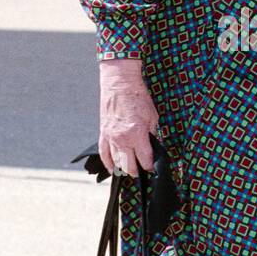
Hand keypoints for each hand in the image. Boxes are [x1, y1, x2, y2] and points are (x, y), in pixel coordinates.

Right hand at [98, 58, 158, 176]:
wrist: (120, 84)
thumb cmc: (138, 97)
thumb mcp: (152, 116)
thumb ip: (152, 134)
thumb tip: (152, 146)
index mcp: (137, 134)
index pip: (144, 159)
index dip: (150, 166)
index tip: (152, 168)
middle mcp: (122, 139)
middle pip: (129, 166)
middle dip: (137, 171)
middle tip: (142, 172)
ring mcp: (111, 137)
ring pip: (116, 162)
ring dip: (123, 168)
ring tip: (130, 170)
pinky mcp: (103, 133)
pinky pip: (104, 154)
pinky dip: (108, 163)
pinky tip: (112, 169)